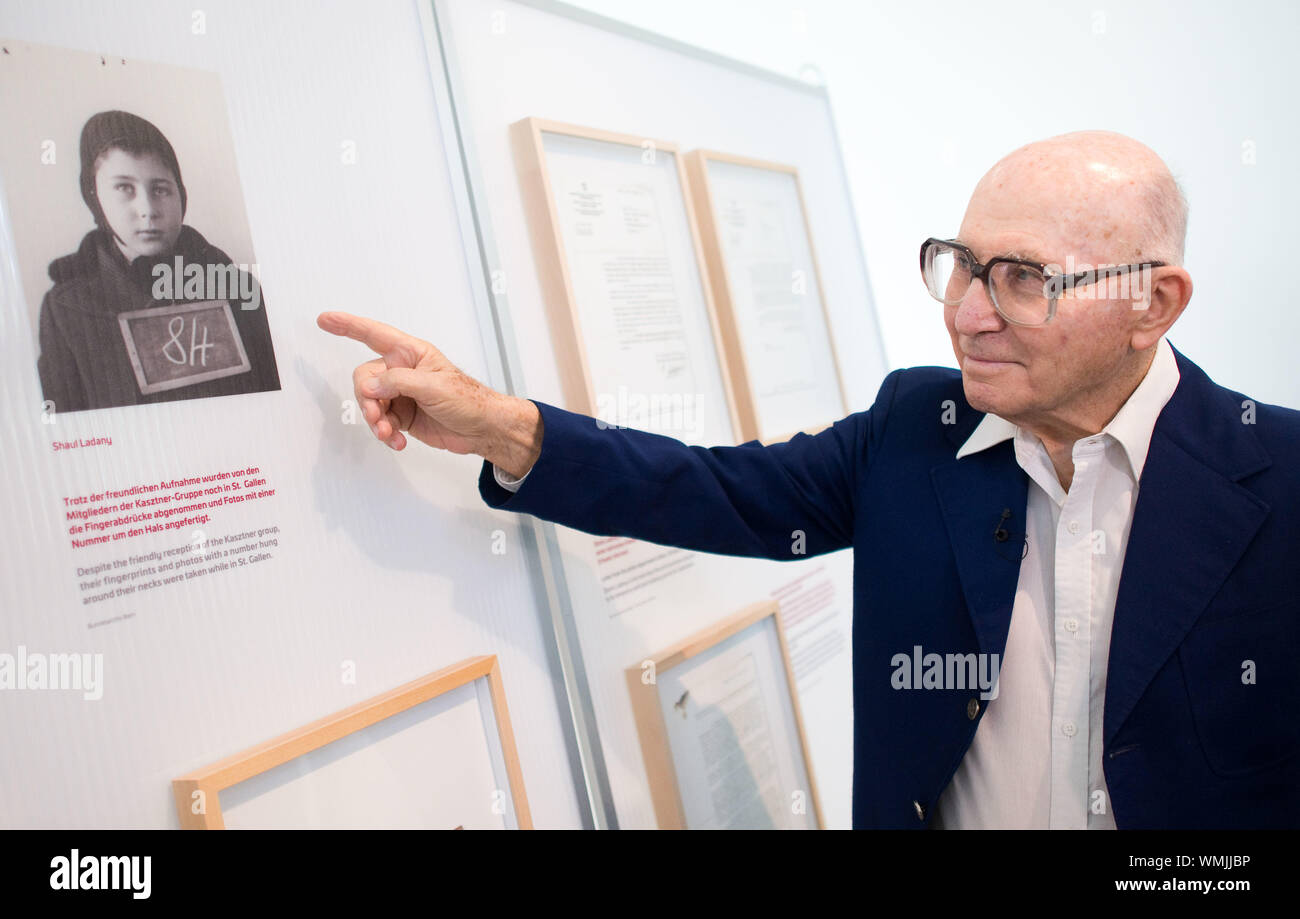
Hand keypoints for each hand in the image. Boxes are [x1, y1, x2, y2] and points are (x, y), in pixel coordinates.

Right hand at [316, 311, 542, 477]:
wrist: (483, 429)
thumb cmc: (468, 399)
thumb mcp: (433, 386)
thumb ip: (398, 383)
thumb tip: (367, 387)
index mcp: (410, 353)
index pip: (373, 334)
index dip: (348, 325)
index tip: (325, 319)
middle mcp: (402, 371)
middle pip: (365, 378)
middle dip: (367, 400)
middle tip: (378, 417)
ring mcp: (401, 395)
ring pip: (369, 403)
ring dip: (376, 421)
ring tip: (390, 434)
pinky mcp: (402, 416)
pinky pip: (380, 423)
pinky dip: (385, 434)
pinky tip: (397, 442)